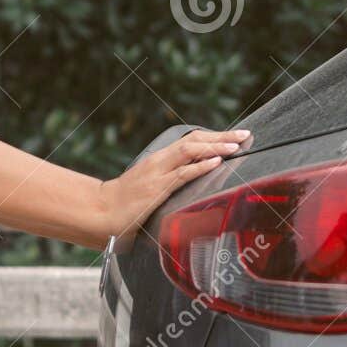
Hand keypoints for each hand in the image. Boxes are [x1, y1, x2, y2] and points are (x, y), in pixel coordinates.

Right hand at [97, 127, 250, 238]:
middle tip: (245, 135)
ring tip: (236, 146)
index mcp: (160, 159)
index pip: (191, 141)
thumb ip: (169, 181)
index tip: (235, 137)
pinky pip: (182, 174)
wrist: (101, 210)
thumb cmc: (125, 202)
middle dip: (222, 137)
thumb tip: (192, 183)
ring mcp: (158, 173)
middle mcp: (160, 161)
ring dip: (215, 147)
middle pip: (195, 140)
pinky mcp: (157, 188)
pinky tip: (216, 162)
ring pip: (190, 151)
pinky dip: (200, 166)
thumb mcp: (149, 185)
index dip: (215, 137)